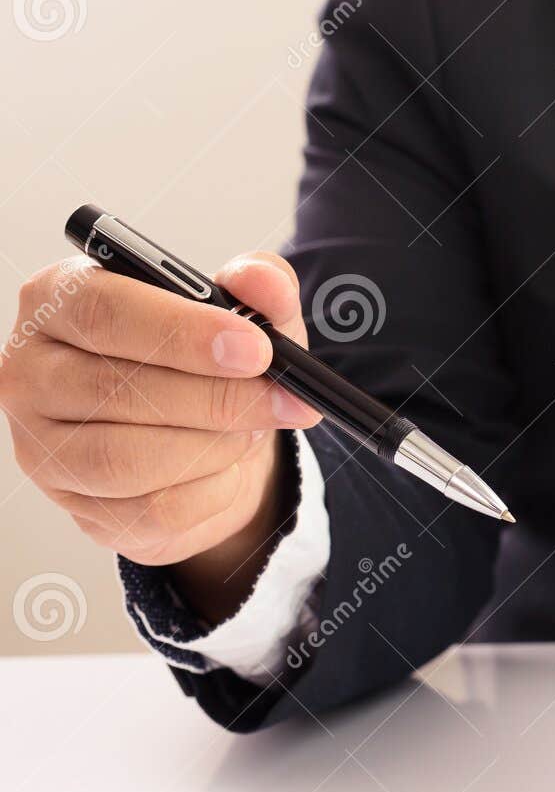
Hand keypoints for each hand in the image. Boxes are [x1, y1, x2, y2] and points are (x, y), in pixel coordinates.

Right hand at [0, 252, 321, 620]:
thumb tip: (263, 282)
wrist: (212, 438)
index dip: (183, 332)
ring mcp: (45, 446)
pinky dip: (212, 491)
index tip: (256, 349)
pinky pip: (154, 509)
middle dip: (220, 397)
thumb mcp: (247, 315)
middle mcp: (33, 372)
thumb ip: (259, 286)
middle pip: (119, 389)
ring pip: (131, 458)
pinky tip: (230, 468)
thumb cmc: (213, 362)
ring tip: (253, 430)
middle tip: (284, 398)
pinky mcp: (80, 507)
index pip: (104, 310)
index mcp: (61, 302)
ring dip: (215, 446)